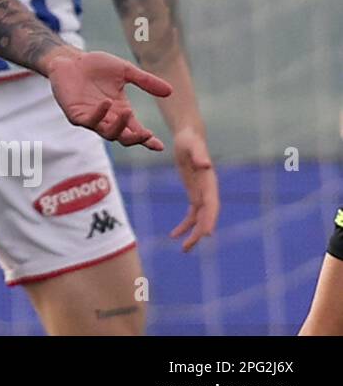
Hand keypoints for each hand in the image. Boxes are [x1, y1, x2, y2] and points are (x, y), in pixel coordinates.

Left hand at [44, 50, 170, 149]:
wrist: (70, 59)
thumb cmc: (96, 66)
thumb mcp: (125, 71)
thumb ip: (145, 81)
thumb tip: (170, 92)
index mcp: (121, 111)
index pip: (137, 130)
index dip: (147, 140)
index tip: (159, 146)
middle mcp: (108, 118)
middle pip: (124, 138)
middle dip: (136, 139)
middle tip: (146, 134)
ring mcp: (92, 118)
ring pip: (108, 133)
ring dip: (119, 127)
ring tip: (128, 111)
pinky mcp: (76, 115)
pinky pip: (89, 121)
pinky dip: (99, 114)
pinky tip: (106, 102)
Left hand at [169, 126, 218, 250]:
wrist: (189, 136)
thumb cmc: (190, 140)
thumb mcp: (192, 145)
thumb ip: (199, 154)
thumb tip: (205, 164)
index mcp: (209, 183)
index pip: (211, 205)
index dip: (210, 219)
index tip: (207, 234)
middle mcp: (208, 191)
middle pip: (206, 216)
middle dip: (199, 232)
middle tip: (188, 247)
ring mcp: (202, 194)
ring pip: (199, 219)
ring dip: (193, 234)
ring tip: (183, 248)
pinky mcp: (194, 193)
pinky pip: (191, 214)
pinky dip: (184, 225)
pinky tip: (174, 235)